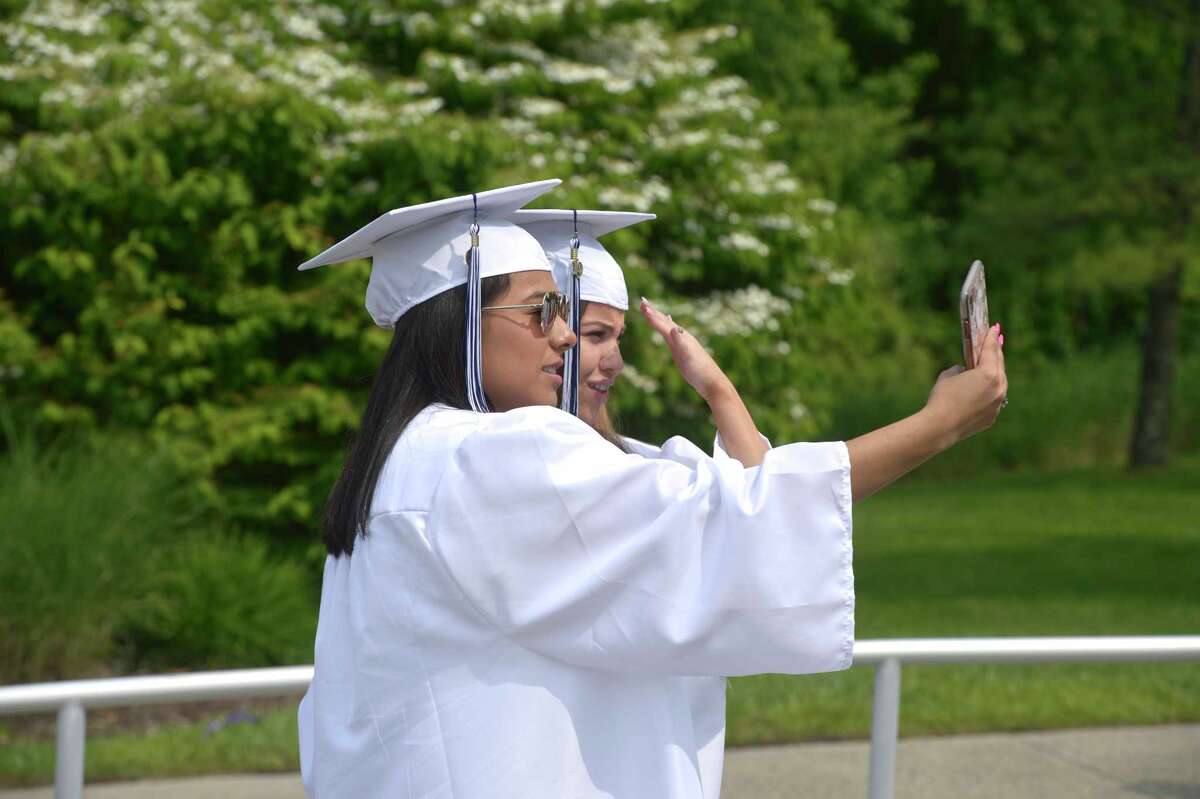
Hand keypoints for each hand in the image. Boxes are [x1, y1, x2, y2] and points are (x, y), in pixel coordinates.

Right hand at [639, 297, 732, 402]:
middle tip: (643, 301)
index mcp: (681, 337)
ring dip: (660, 318)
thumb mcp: (687, 356)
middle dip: (654, 312)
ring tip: (653, 310)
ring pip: (669, 327)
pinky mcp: (684, 351)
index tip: (642, 303)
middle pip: (665, 321)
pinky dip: (671, 330)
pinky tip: (672, 329)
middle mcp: (682, 337)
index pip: (663, 323)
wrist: (711, 382)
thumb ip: (679, 342)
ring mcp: (684, 343)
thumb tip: (673, 328)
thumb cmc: (699, 370)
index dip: (652, 314)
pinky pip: (675, 337)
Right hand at [924, 323, 1007, 447]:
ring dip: (995, 372)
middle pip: (999, 365)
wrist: (940, 427)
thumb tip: (965, 371)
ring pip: (1000, 383)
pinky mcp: (992, 416)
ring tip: (992, 365)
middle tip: (996, 341)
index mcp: (988, 374)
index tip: (994, 328)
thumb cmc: (941, 398)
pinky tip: (983, 389)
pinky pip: (993, 399)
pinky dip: (989, 392)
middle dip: (996, 352)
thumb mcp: (948, 375)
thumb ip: (961, 369)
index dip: (991, 337)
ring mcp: (997, 403)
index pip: (991, 350)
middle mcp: (998, 388)